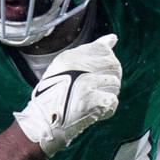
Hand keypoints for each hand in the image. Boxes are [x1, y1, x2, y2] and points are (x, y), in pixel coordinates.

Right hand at [14, 33, 121, 155]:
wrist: (44, 122)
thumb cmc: (54, 95)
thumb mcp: (66, 66)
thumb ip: (90, 51)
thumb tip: (113, 38)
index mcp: (72, 56)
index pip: (104, 49)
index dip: (107, 62)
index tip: (99, 73)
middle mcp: (79, 67)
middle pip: (114, 65)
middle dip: (110, 78)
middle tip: (97, 90)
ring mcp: (86, 84)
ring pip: (115, 84)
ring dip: (108, 94)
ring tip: (92, 101)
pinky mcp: (93, 101)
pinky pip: (113, 101)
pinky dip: (107, 109)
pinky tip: (95, 111)